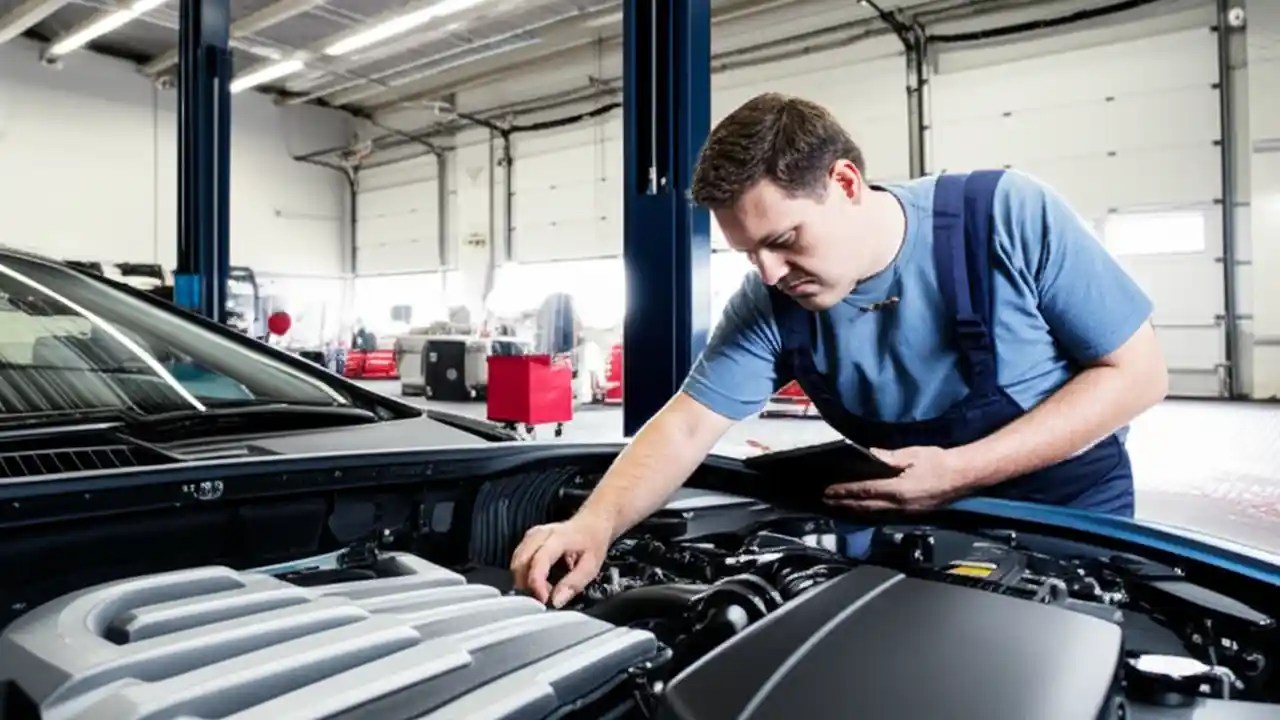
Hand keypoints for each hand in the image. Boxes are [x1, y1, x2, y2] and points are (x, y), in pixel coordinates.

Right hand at [510, 515, 612, 607]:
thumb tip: (556, 601)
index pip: (539, 561)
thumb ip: (574, 583)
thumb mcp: (591, 565)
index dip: (537, 583)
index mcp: (558, 538)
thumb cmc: (593, 542)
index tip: (543, 600)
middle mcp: (540, 534)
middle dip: (527, 585)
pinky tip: (538, 582)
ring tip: (543, 590)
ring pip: (516, 562)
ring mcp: (532, 535)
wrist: (592, 522)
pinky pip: (518, 560)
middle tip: (542, 598)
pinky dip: (524, 574)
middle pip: (521, 562)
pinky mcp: (528, 539)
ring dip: (524, 580)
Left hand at [823, 446, 974, 511]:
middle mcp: (899, 505)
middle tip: (826, 501)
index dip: (845, 491)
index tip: (828, 491)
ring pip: (874, 512)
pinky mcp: (912, 512)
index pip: (864, 491)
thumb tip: (870, 454)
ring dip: (855, 510)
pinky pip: (885, 514)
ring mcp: (906, 511)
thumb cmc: (939, 462)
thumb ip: (890, 457)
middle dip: (844, 504)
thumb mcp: (914, 454)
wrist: (963, 476)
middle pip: (865, 506)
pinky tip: (864, 509)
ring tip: (839, 506)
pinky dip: (870, 511)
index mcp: (898, 489)